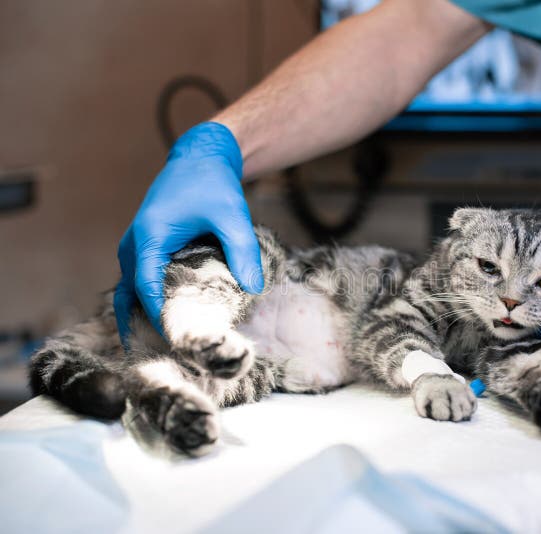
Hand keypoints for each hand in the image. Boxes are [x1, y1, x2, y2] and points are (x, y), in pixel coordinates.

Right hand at [114, 122, 263, 340]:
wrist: (199, 159)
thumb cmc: (213, 184)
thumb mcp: (233, 215)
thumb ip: (243, 251)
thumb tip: (254, 289)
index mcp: (149, 238)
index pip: (146, 290)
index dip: (161, 320)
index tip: (180, 345)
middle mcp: (133, 247)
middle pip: (132, 298)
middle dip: (149, 328)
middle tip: (172, 360)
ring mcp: (135, 250)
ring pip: (130, 295)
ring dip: (144, 321)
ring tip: (167, 353)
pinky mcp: (144, 252)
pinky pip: (137, 287)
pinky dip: (147, 307)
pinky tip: (167, 328)